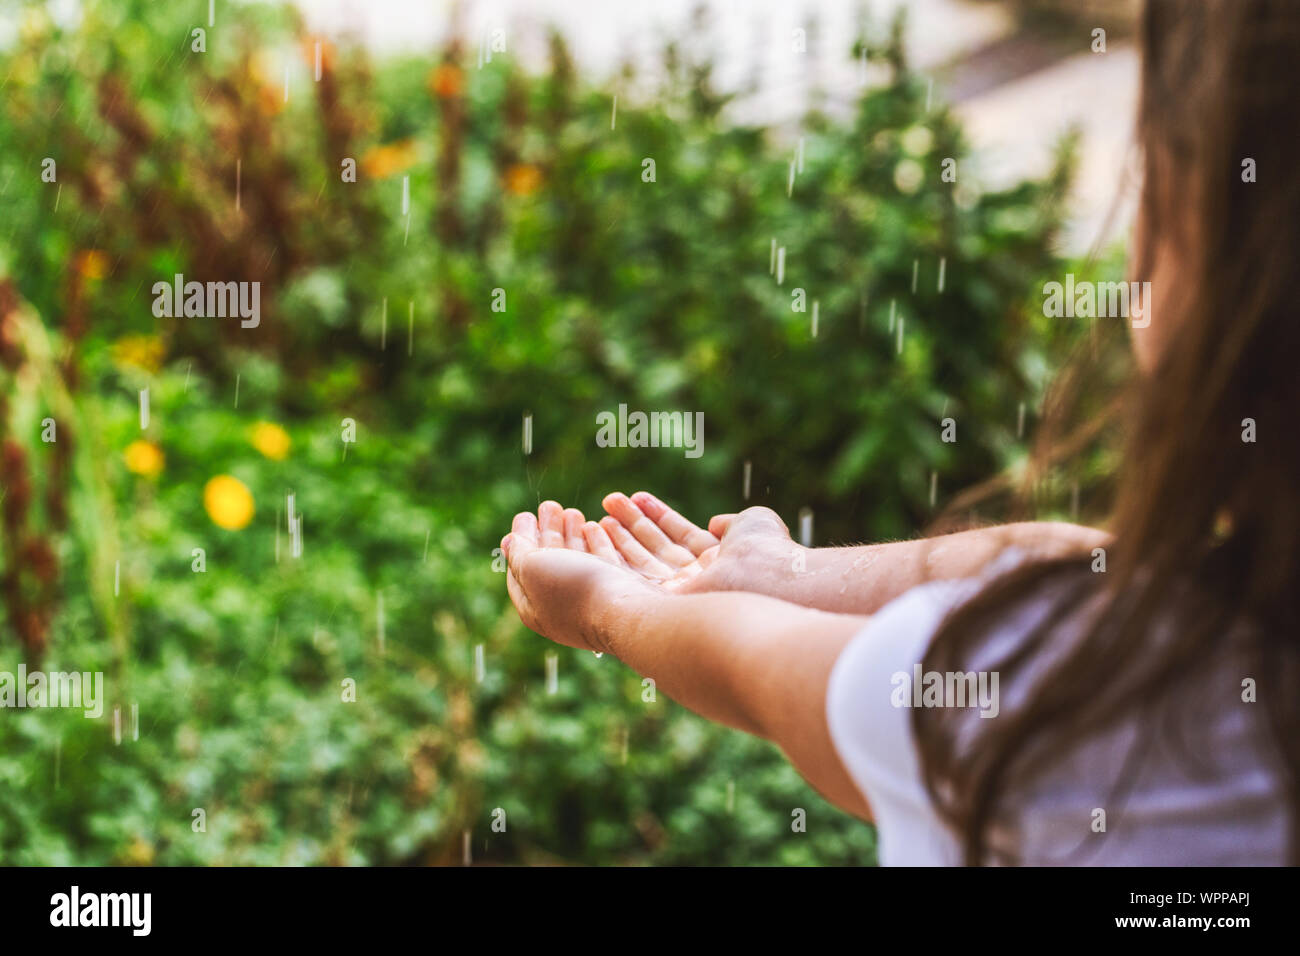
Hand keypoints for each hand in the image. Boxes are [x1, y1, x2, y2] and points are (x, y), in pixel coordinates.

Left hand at [501, 501, 653, 650]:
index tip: (525, 516)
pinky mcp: (618, 591)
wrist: (628, 610)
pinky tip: (596, 526)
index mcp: (536, 609)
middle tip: (551, 506)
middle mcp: (563, 608)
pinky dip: (596, 542)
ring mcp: (593, 601)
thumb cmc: (575, 590)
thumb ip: (518, 552)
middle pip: (551, 564)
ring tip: (572, 512)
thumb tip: (509, 542)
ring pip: (578, 561)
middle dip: (548, 533)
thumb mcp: (532, 568)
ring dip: (572, 533)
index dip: (520, 542)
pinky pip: (604, 562)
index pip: (520, 571)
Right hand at [600, 492, 798, 593]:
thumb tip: (716, 523)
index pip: (680, 535)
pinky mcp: (658, 599)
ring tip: (597, 515)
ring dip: (617, 537)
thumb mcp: (751, 523)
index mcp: (715, 560)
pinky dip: (609, 552)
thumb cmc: (766, 549)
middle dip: (631, 525)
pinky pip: (628, 573)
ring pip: (639, 560)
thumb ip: (730, 522)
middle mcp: (693, 579)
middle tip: (608, 502)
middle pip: (655, 548)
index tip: (635, 497)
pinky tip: (596, 530)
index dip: (658, 516)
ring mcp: (675, 592)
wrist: (764, 578)